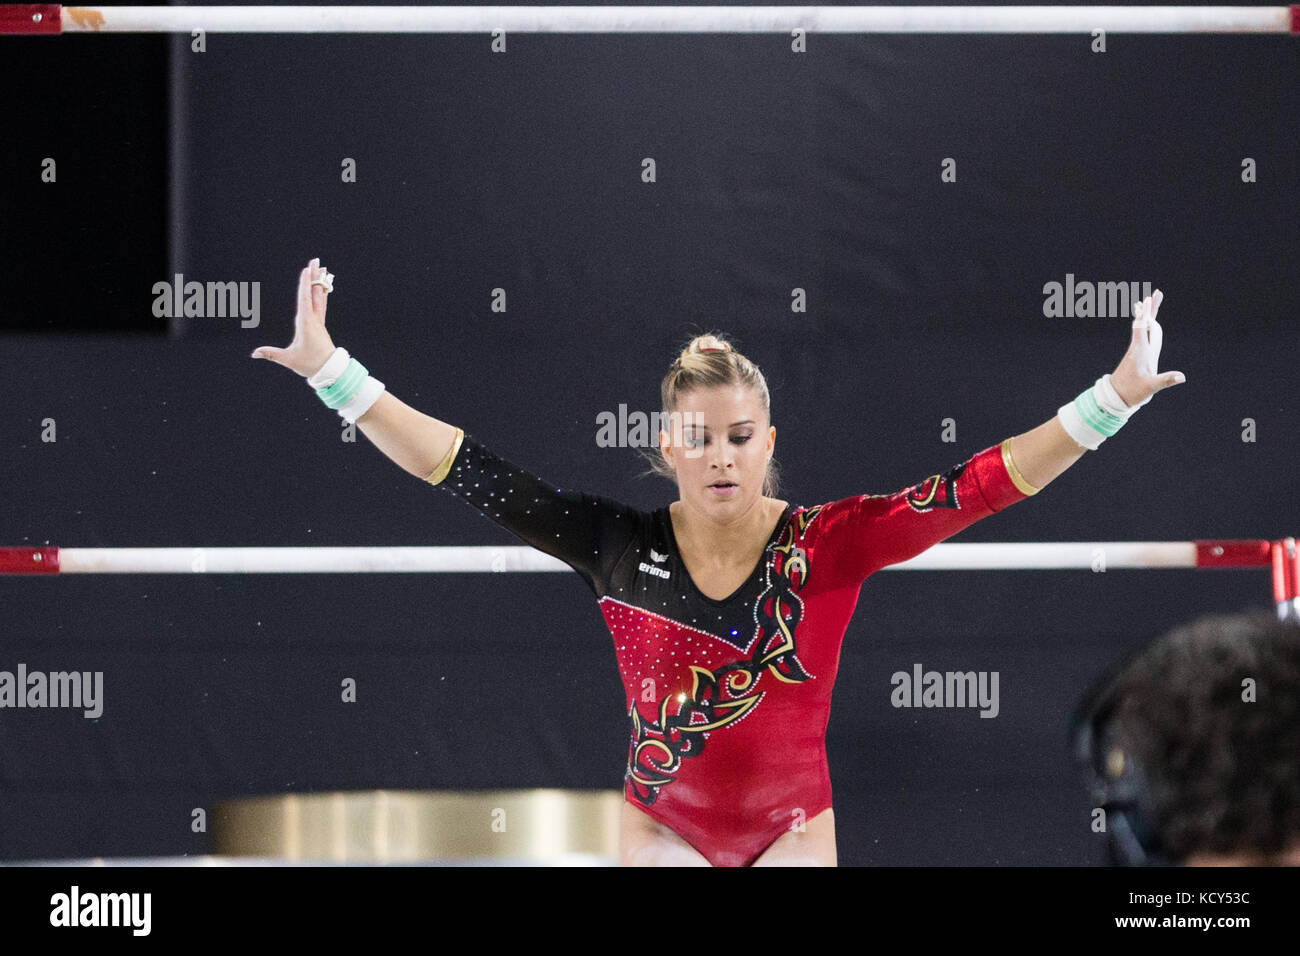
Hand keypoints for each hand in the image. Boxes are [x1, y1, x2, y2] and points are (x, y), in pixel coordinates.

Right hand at [250, 258, 336, 376]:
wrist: (330, 370)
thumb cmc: (310, 364)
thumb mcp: (289, 359)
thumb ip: (272, 354)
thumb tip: (254, 353)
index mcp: (306, 323)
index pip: (305, 299)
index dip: (305, 284)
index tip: (306, 271)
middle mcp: (314, 319)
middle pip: (315, 293)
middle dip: (314, 276)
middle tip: (316, 260)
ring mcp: (319, 320)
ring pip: (320, 297)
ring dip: (320, 282)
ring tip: (323, 268)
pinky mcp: (321, 324)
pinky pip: (322, 304)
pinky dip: (322, 293)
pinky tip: (323, 286)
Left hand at [1109, 289, 1185, 405]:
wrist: (1115, 396)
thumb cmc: (1131, 392)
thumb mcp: (1150, 387)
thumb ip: (1165, 380)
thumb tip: (1181, 376)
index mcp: (1141, 351)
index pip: (1142, 328)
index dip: (1145, 314)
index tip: (1147, 300)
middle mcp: (1138, 347)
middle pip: (1145, 323)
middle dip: (1151, 308)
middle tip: (1156, 293)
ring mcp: (1138, 350)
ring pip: (1144, 328)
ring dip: (1148, 314)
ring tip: (1150, 300)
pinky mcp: (1138, 354)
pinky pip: (1143, 335)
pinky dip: (1147, 325)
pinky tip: (1147, 321)